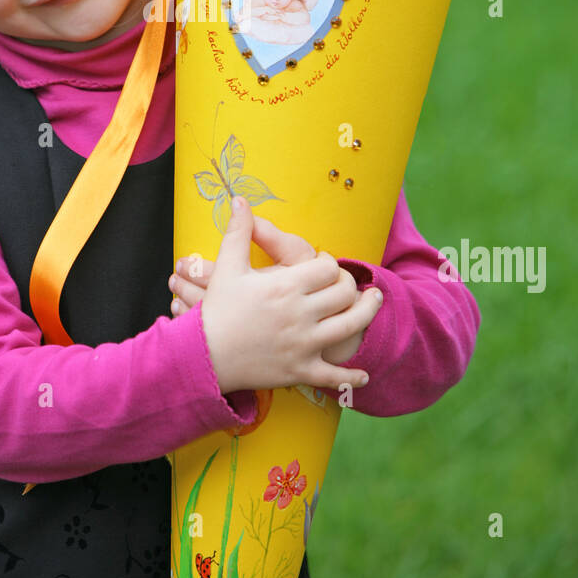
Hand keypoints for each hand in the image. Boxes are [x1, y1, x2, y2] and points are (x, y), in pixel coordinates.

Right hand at [169, 198, 382, 393]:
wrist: (202, 356)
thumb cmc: (216, 310)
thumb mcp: (227, 267)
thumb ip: (238, 231)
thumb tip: (240, 199)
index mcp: (286, 286)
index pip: (327, 267)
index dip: (329, 263)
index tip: (323, 264)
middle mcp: (300, 314)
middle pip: (344, 293)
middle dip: (350, 284)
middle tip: (348, 283)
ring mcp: (303, 344)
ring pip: (351, 326)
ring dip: (368, 313)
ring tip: (375, 302)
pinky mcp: (300, 371)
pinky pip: (334, 376)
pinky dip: (352, 377)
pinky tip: (364, 376)